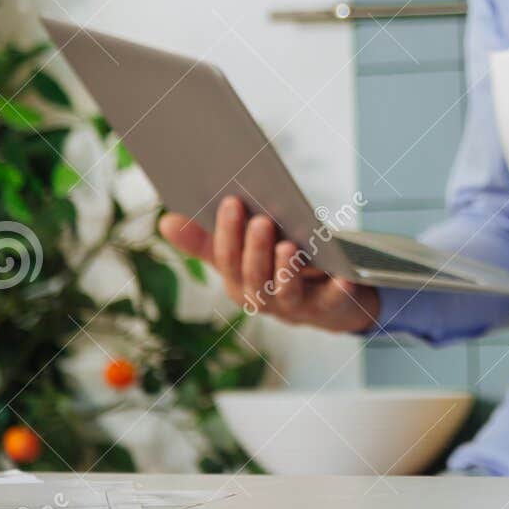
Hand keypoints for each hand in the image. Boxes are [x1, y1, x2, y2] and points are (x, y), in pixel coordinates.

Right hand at [158, 195, 378, 333]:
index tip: (232, 201)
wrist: (325, 303)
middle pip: (254, 278)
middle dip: (255, 250)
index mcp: (238, 283)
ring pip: (285, 293)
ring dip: (285, 270)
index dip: (228, 234)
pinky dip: (337, 289)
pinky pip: (332, 301)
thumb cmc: (275, 270)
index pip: (227, 261)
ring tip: (289, 245)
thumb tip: (165, 221)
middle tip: (261, 220)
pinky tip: (342, 276)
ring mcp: (295, 306)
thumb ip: (207, 241)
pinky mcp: (329, 307)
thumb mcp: (242, 255)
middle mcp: (262, 299)